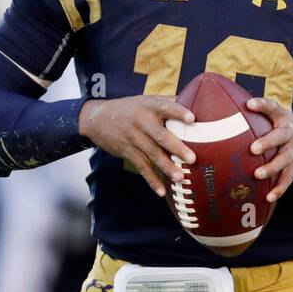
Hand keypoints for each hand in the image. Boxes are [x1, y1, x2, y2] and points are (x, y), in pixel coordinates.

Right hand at [78, 95, 195, 197]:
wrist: (97, 118)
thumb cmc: (129, 108)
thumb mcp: (146, 100)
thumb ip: (168, 102)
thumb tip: (195, 100)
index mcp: (149, 106)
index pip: (165, 107)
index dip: (178, 112)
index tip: (192, 118)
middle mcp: (141, 122)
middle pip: (161, 135)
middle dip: (177, 148)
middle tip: (192, 158)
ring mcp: (133, 138)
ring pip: (152, 154)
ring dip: (166, 167)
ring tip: (180, 178)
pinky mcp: (127, 151)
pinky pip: (142, 167)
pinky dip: (151, 179)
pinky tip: (161, 191)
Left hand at [247, 97, 292, 202]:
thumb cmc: (289, 132)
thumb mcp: (280, 119)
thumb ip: (260, 118)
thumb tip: (224, 115)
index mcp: (284, 118)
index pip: (273, 107)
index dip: (262, 105)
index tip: (249, 104)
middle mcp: (291, 133)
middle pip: (281, 136)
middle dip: (267, 142)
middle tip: (253, 149)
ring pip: (284, 160)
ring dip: (272, 168)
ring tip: (258, 175)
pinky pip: (288, 179)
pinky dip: (279, 189)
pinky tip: (268, 197)